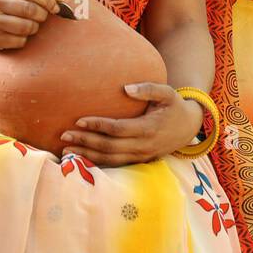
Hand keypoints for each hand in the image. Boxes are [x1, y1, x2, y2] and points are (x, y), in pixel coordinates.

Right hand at [0, 0, 78, 51]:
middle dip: (42, 15)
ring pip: (25, 27)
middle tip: (42, 17)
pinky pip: (19, 41)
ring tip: (32, 25)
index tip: (55, 8)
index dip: (47, 1)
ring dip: (34, 28)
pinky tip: (20, 34)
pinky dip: (25, 39)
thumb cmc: (10, 3)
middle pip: (28, 9)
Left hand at [60, 83, 203, 165]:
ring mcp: (141, 156)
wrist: (189, 128)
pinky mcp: (139, 161)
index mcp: (148, 128)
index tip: (79, 119)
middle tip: (64, 135)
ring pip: (110, 159)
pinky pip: (115, 164)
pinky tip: (81, 159)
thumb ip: (148, 89)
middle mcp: (143, 146)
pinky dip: (97, 163)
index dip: (98, 125)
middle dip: (86, 142)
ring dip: (87, 155)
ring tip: (66, 150)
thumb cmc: (175, 106)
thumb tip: (126, 88)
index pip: (117, 129)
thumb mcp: (167, 92)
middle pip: (109, 147)